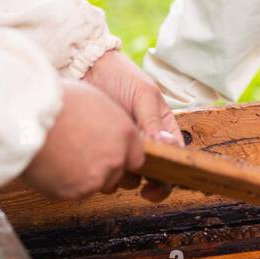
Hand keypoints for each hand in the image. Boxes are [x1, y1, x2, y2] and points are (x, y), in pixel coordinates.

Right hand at [20, 80, 144, 201]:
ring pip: (96, 185)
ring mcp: (95, 179)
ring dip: (84, 176)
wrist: (27, 117)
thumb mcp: (95, 101)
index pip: (137, 158)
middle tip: (81, 153)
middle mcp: (115, 158)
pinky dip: (64, 183)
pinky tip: (52, 164)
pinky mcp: (73, 193)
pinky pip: (73, 191)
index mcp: (125, 133)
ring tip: (63, 156)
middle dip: (103, 168)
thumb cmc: (58, 101)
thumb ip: (111, 122)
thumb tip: (112, 130)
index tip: (108, 152)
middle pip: (118, 174)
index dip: (122, 155)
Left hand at [83, 48, 182, 201]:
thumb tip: (165, 145)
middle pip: (155, 173)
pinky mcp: (100, 148)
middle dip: (153, 185)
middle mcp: (144, 141)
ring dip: (125, 177)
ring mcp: (121, 146)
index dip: (171, 174)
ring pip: (129, 175)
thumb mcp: (143, 94)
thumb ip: (152, 120)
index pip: (173, 157)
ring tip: (115, 165)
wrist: (86, 67)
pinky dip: (104, 170)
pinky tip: (99, 163)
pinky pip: (106, 168)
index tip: (160, 183)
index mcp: (162, 127)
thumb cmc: (120, 76)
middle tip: (145, 191)